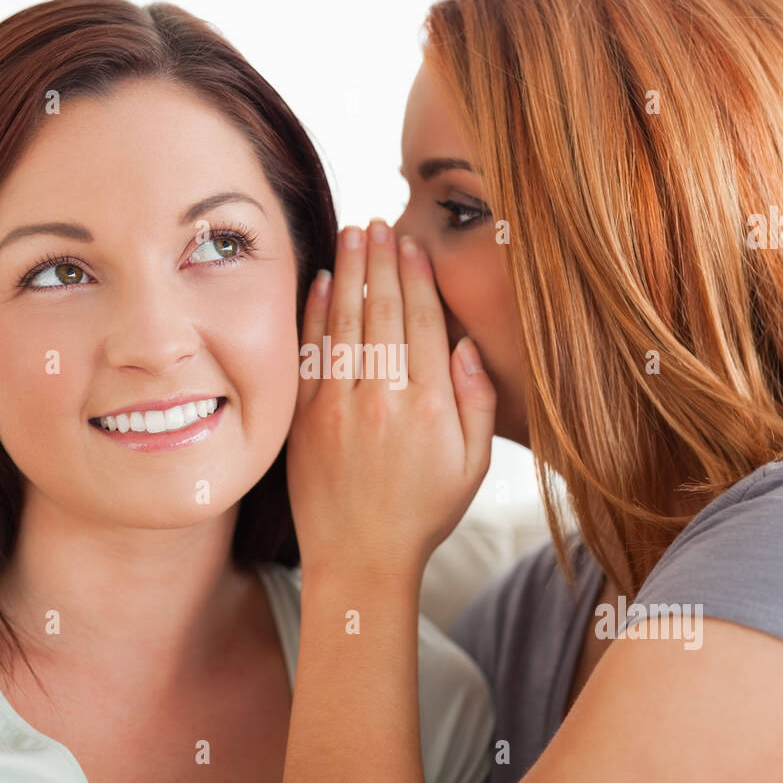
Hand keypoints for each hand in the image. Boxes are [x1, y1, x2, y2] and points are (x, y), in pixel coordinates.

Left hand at [286, 218, 496, 582]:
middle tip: (379, 222)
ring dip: (347, 272)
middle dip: (381, 260)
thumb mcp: (471, 466)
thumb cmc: (422, 514)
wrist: (360, 559)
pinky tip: (317, 282)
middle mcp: (385, 399)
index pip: (423, 322)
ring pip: (344, 323)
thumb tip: (468, 346)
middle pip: (382, 311)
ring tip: (352, 235)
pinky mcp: (306, 419)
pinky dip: (313, 314)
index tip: (412, 244)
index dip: (416, 277)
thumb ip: (476, 403)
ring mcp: (340, 407)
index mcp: (430, 407)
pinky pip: (310, 354)